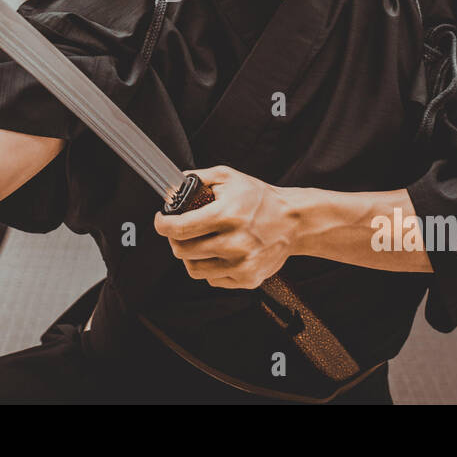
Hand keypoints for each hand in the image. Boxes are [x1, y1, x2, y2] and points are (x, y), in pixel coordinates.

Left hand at [152, 166, 297, 288]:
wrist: (294, 221)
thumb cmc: (260, 198)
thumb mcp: (228, 177)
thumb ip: (197, 179)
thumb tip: (171, 188)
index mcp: (227, 215)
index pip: (180, 228)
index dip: (163, 225)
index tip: (161, 221)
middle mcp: (234, 243)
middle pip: (183, 251)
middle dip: (175, 240)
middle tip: (180, 231)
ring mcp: (241, 264)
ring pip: (194, 269)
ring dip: (190, 256)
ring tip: (199, 242)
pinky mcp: (248, 279)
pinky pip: (213, 279)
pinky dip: (209, 267)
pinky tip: (218, 253)